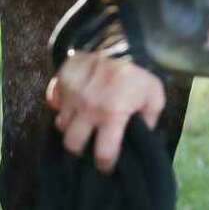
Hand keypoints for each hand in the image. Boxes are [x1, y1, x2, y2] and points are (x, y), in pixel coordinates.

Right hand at [45, 50, 166, 173]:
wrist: (125, 42)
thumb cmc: (140, 75)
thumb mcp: (154, 97)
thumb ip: (148, 121)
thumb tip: (140, 139)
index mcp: (113, 113)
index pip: (103, 152)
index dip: (105, 164)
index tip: (106, 167)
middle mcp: (89, 106)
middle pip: (72, 143)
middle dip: (80, 148)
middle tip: (88, 143)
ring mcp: (73, 93)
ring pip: (62, 123)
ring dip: (71, 125)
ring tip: (83, 119)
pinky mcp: (63, 80)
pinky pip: (53, 102)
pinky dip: (62, 105)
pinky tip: (73, 102)